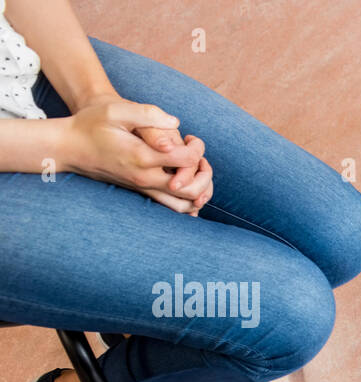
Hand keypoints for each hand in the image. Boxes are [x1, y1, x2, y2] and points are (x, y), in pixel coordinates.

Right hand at [56, 96, 208, 213]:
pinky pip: (174, 207)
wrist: (70, 146)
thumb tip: (176, 123)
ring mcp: (144, 189)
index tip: (192, 137)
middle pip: (192, 190)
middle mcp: (145, 179)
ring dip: (201, 190)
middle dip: (205, 174)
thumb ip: (147, 114)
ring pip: (185, 206)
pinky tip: (189, 181)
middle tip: (200, 156)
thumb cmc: (91, 124)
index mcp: (142, 158)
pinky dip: (190, 200)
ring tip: (197, 169)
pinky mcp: (143, 192)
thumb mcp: (115, 110)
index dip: (198, 149)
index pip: (186, 161)